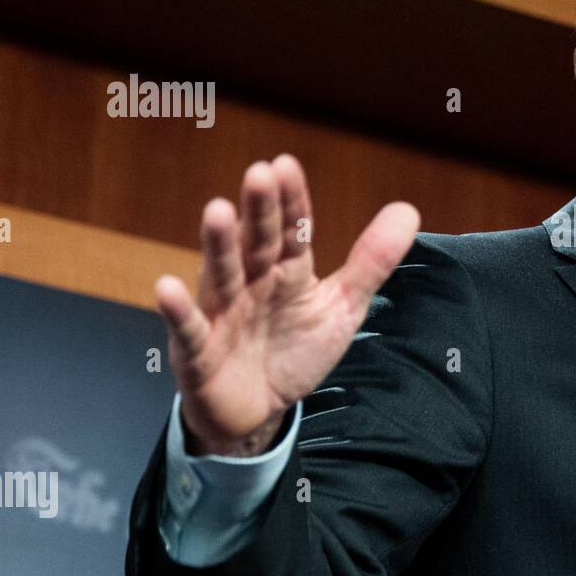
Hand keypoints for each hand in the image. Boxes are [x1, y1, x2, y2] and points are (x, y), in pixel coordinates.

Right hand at [154, 154, 419, 455]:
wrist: (257, 411)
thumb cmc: (293, 349)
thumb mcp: (341, 306)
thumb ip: (371, 261)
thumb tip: (408, 210)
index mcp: (287, 272)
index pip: (292, 231)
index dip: (291, 202)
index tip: (286, 165)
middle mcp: (251, 284)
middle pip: (257, 244)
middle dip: (259, 211)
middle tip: (260, 173)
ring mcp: (222, 314)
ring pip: (222, 275)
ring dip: (218, 246)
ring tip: (217, 211)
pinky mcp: (198, 352)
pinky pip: (189, 329)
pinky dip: (178, 311)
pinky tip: (167, 286)